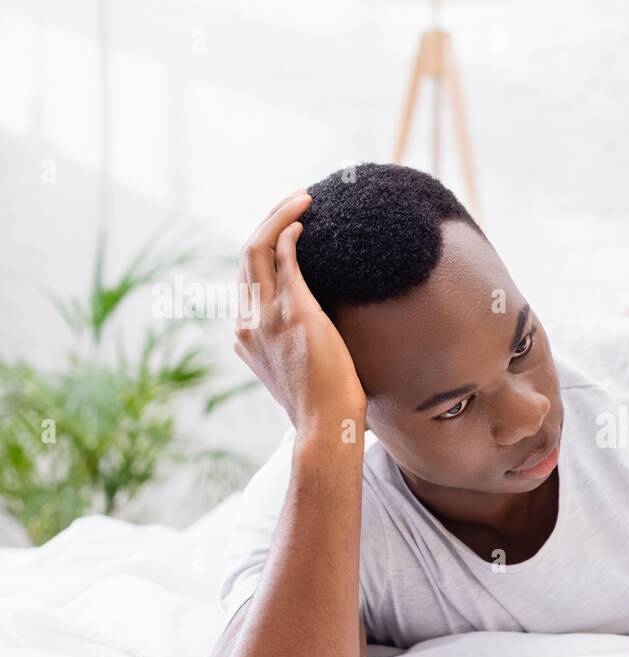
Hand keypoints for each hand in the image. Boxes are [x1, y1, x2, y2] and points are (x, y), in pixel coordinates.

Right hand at [235, 189, 365, 434]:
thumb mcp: (302, 375)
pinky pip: (282, 257)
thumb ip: (300, 352)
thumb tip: (324, 344)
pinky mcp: (292, 311)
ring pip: (257, 248)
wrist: (326, 428)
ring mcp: (265, 316)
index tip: (286, 235)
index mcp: (245, 338)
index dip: (263, 252)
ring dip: (278, 217)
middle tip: (294, 203)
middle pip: (246, 257)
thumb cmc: (325, 410)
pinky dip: (289, 232)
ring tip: (302, 199)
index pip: (245, 281)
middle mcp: (246, 322)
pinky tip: (305, 220)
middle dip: (268, 223)